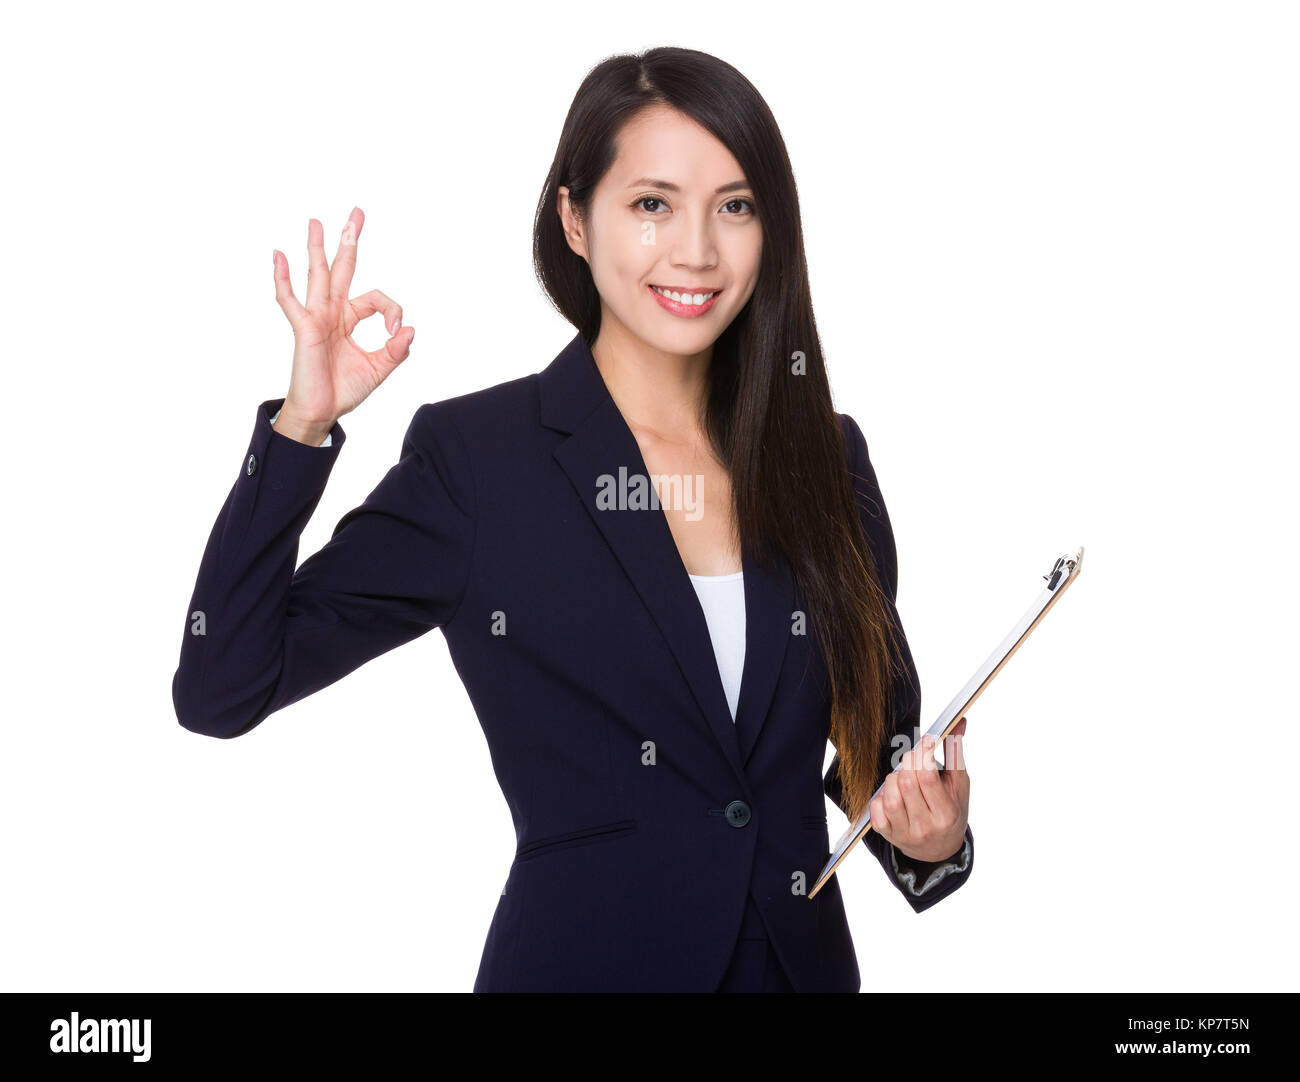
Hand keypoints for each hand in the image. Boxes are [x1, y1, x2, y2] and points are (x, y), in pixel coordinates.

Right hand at [271, 207, 412, 436]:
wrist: (322, 412)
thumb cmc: (344, 390)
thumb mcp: (378, 368)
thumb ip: (395, 350)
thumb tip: (410, 329)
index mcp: (349, 318)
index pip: (376, 298)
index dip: (392, 310)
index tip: (397, 331)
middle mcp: (332, 312)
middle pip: (342, 268)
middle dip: (349, 240)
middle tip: (357, 212)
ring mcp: (316, 318)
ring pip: (317, 275)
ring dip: (317, 248)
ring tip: (317, 222)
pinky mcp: (304, 329)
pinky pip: (290, 300)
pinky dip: (283, 279)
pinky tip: (278, 255)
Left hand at [871, 716, 969, 862]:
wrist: (939, 849)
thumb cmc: (951, 812)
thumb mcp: (959, 785)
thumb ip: (956, 753)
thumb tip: (959, 722)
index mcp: (946, 814)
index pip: (928, 778)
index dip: (923, 754)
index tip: (925, 741)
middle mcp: (925, 827)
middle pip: (906, 783)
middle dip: (908, 763)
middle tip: (914, 759)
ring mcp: (904, 833)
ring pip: (889, 794)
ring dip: (894, 778)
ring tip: (905, 778)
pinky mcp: (886, 834)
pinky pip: (875, 807)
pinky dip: (881, 795)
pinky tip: (893, 794)